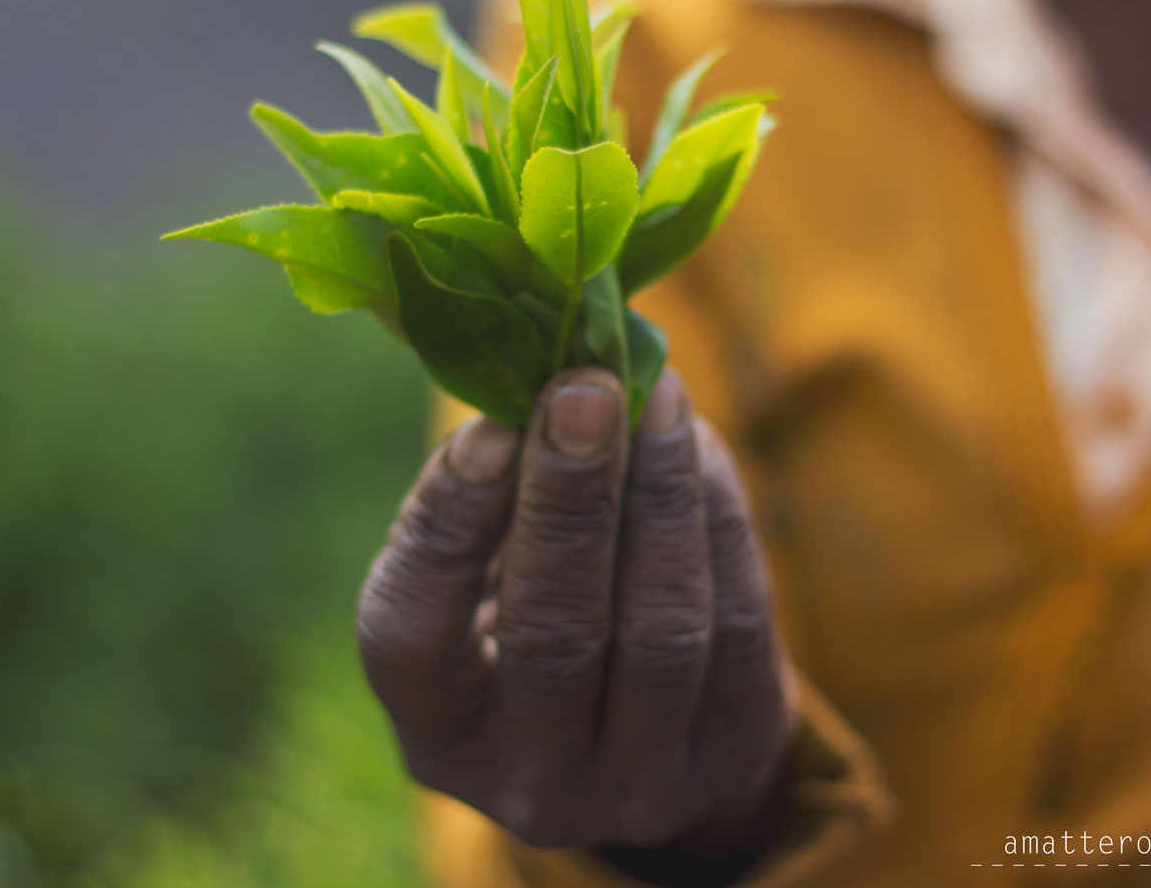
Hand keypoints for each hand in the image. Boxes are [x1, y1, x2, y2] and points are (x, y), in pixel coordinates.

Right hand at [357, 367, 796, 870]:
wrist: (658, 754)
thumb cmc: (534, 630)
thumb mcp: (479, 595)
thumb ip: (486, 505)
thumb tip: (536, 370)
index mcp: (436, 735)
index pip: (412, 638)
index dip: (447, 528)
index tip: (484, 426)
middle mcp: (530, 777)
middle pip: (554, 634)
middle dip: (571, 500)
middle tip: (584, 389)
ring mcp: (640, 779)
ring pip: (661, 627)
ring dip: (660, 495)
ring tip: (655, 392)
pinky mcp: (733, 749)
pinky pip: (737, 619)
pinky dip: (718, 516)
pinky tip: (695, 442)